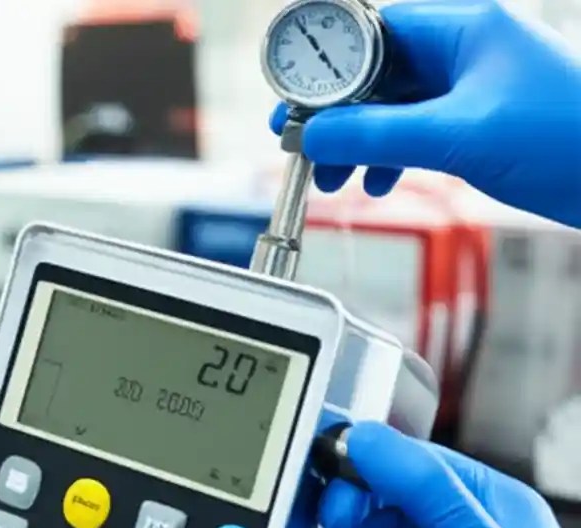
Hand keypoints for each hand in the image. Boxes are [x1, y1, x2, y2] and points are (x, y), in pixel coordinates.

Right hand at [270, 0, 580, 228]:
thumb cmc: (571, 139)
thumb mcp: (458, 136)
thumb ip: (377, 135)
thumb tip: (314, 136)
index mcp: (466, 26)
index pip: (372, 32)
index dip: (326, 69)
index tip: (294, 104)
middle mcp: (469, 47)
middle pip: (377, 71)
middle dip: (337, 114)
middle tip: (302, 144)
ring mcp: (476, 84)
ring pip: (394, 104)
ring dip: (360, 140)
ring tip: (335, 177)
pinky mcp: (483, 120)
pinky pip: (418, 128)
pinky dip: (390, 154)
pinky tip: (378, 181)